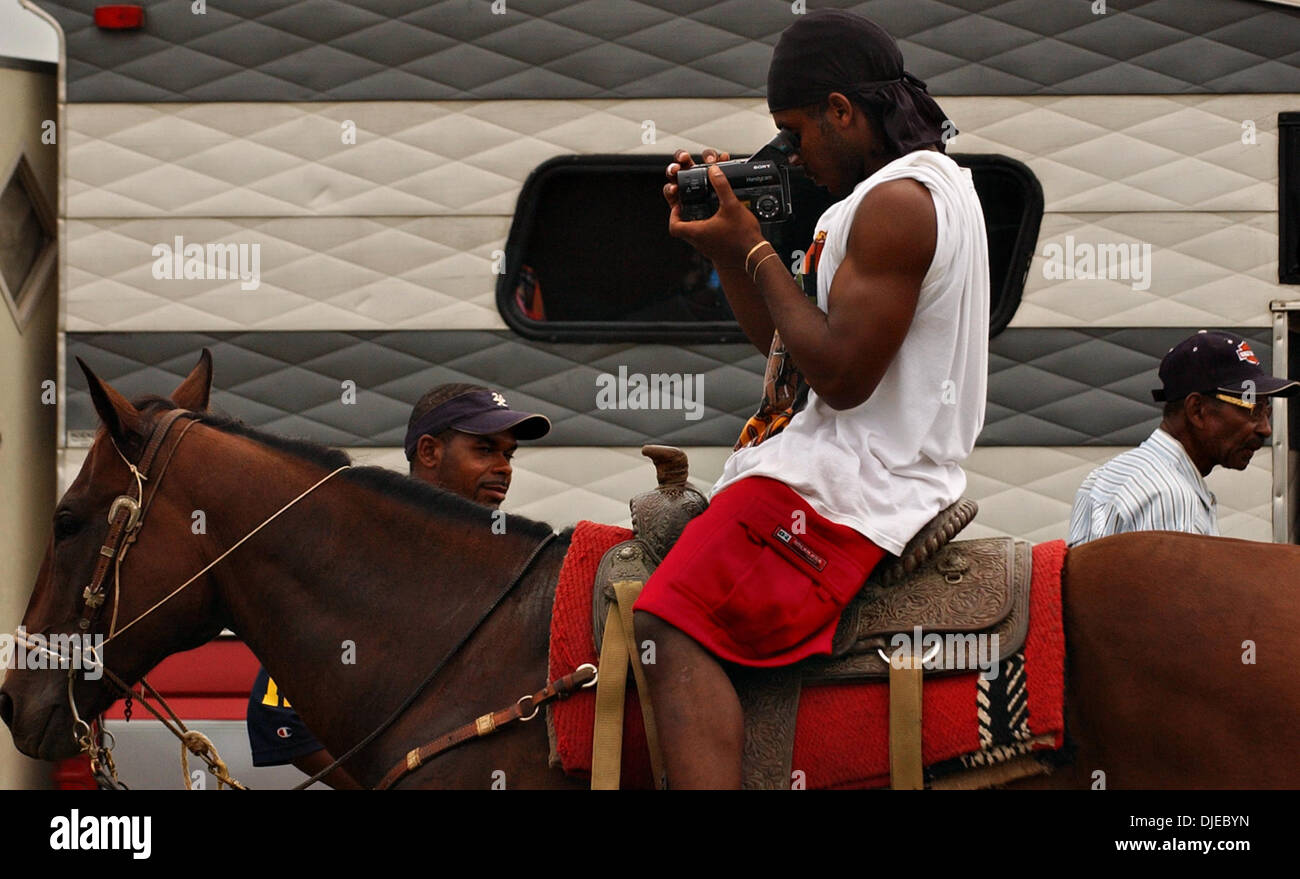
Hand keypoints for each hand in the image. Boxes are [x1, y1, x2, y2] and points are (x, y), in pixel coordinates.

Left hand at [664, 149, 764, 268]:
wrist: (755, 256)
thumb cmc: (742, 236)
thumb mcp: (731, 205)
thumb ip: (721, 186)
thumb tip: (714, 171)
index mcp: (697, 232)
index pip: (674, 226)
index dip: (673, 214)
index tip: (680, 205)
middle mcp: (699, 243)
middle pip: (683, 230)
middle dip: (686, 216)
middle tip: (693, 205)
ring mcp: (707, 249)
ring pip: (695, 236)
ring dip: (697, 223)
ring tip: (707, 211)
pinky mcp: (716, 252)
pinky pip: (706, 240)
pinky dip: (708, 230)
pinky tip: (720, 223)